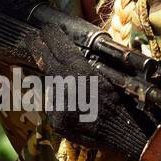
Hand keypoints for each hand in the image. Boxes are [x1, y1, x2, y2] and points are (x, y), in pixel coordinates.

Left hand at [36, 22, 160, 160]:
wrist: (126, 131)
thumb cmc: (124, 101)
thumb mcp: (107, 75)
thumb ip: (84, 65)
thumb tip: (67, 54)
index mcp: (81, 72)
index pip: (59, 47)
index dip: (50, 36)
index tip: (45, 29)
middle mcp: (66, 87)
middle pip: (47, 63)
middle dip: (39, 49)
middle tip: (33, 39)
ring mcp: (59, 106)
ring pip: (51, 85)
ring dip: (54, 79)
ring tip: (66, 81)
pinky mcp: (57, 121)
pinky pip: (53, 105)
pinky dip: (59, 101)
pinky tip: (71, 102)